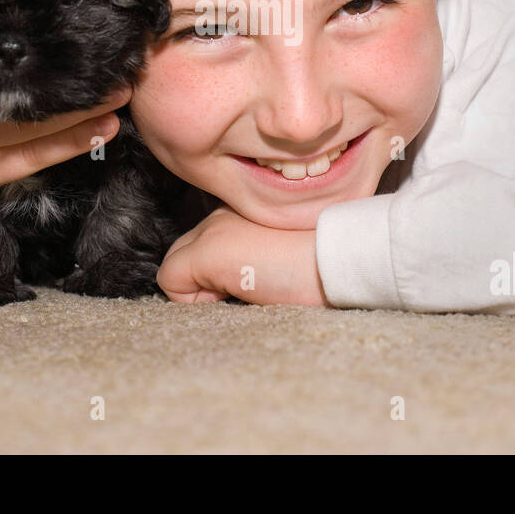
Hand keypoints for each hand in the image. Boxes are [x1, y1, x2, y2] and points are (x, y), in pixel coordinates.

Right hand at [0, 41, 127, 243]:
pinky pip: (30, 161)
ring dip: (83, 109)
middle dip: (71, 72)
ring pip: (34, 128)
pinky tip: (104, 129)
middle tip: (118, 52)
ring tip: (123, 88)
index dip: (36, 35)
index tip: (73, 14)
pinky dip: (69, 144)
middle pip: (22, 90)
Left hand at [157, 205, 328, 306]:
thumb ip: (261, 257)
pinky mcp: (207, 250)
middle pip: (189, 251)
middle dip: (208, 280)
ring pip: (178, 265)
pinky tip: (237, 298)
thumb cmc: (331, 265)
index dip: (224, 272)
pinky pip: (171, 283)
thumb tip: (238, 285)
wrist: (344, 258)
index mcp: (249, 210)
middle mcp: (226, 212)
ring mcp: (214, 229)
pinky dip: (194, 303)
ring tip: (247, 293)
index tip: (258, 283)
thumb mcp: (292, 253)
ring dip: (204, 291)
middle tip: (250, 292)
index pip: (213, 240)